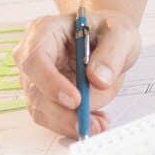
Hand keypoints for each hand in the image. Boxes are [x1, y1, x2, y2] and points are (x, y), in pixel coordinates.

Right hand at [12, 8, 140, 138]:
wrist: (108, 40)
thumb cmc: (108, 31)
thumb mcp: (121, 35)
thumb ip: (111, 55)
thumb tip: (98, 80)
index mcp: (45, 30)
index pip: (35, 59)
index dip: (51, 83)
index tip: (76, 100)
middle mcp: (33, 55)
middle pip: (35, 90)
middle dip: (62, 113)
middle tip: (91, 124)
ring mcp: (36, 78)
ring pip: (41, 110)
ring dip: (69, 123)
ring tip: (99, 123)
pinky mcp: (44, 97)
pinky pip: (52, 118)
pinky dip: (72, 124)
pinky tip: (94, 120)